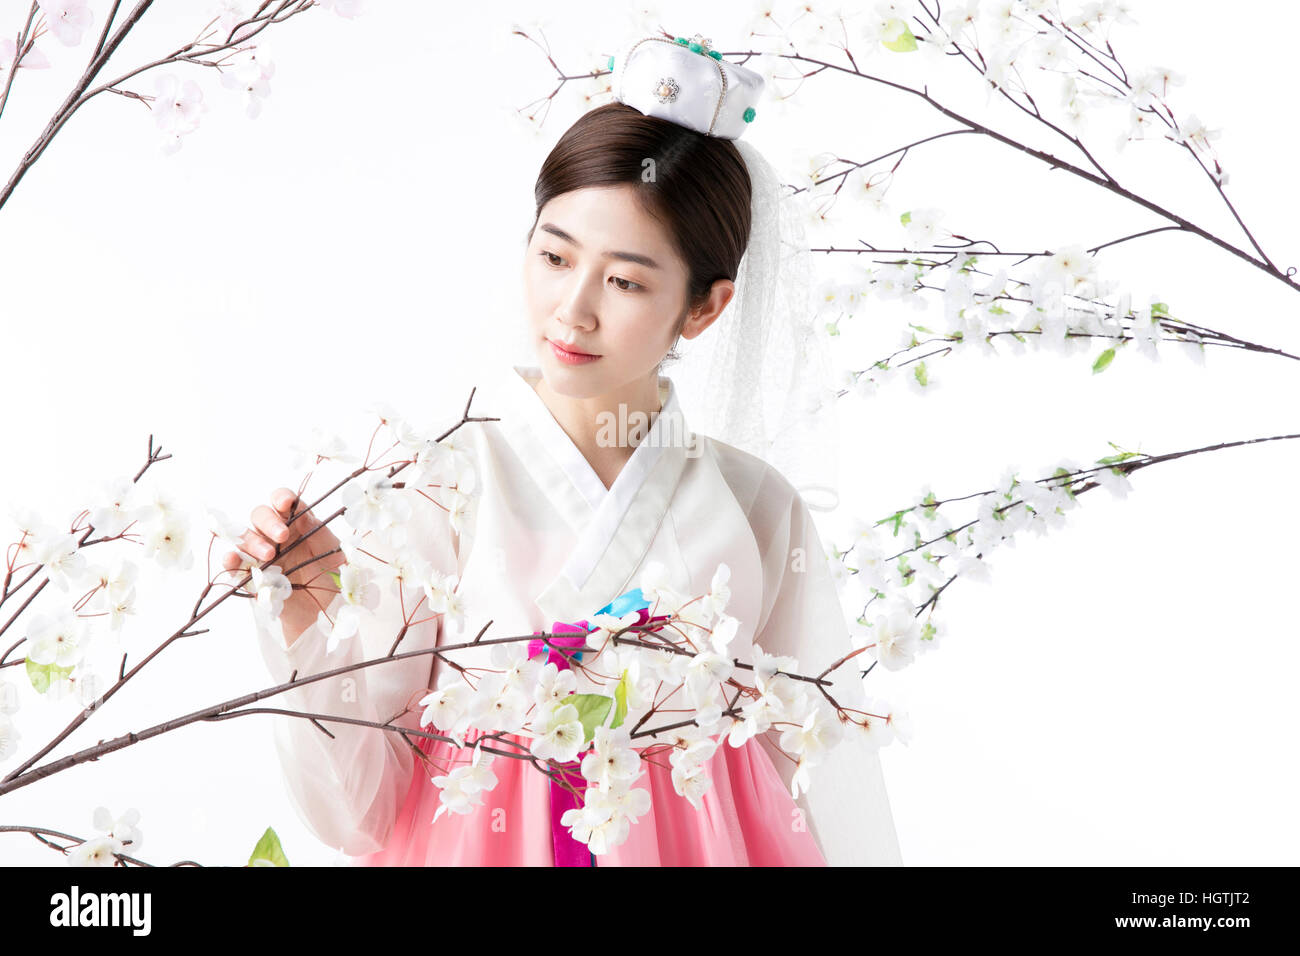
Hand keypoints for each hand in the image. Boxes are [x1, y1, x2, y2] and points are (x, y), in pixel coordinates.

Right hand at [220, 487, 343, 592]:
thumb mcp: (333, 552)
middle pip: (259, 515)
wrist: (323, 611)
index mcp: (296, 523)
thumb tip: (302, 514)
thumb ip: (319, 532)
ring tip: (270, 555)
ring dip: (252, 541)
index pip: (283, 501)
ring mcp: (260, 555)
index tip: (286, 503)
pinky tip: (233, 560)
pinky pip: (234, 565)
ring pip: (244, 537)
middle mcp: (275, 536)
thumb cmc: (330, 576)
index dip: (281, 497)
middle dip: (268, 521)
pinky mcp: (251, 576)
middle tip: (283, 535)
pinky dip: (230, 560)